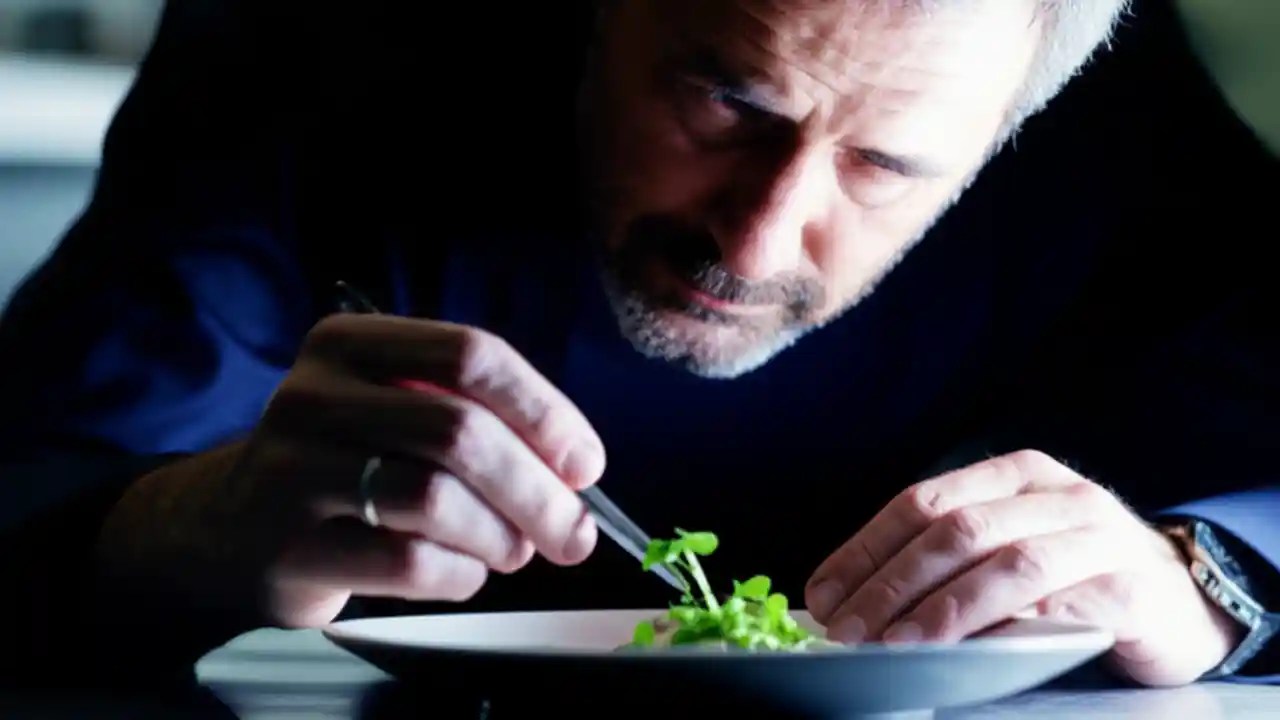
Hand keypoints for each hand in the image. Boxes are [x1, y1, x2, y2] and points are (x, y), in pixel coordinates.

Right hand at [98, 313, 604, 630]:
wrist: (231, 525)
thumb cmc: (343, 461)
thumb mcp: (391, 408)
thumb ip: (475, 418)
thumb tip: (572, 468)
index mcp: (350, 344)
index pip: (472, 356)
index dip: (544, 411)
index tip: (584, 462)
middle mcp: (314, 396)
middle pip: (461, 432)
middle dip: (538, 490)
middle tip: (573, 531)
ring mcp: (294, 472)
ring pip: (437, 500)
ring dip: (501, 536)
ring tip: (514, 549)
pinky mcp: (291, 549)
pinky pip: (410, 564)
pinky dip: (460, 574)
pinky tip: (463, 571)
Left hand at [804, 450, 1241, 686]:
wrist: (1181, 600)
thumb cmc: (1073, 576)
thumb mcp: (1006, 548)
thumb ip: (944, 560)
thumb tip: (849, 598)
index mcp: (1015, 474)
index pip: (922, 502)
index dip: (865, 548)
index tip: (823, 593)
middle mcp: (1058, 494)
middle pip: (957, 531)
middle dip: (891, 582)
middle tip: (848, 628)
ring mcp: (1100, 537)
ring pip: (1007, 564)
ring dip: (943, 608)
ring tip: (897, 644)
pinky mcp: (1133, 588)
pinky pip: (1063, 607)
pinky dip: (1011, 628)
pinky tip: (970, 652)